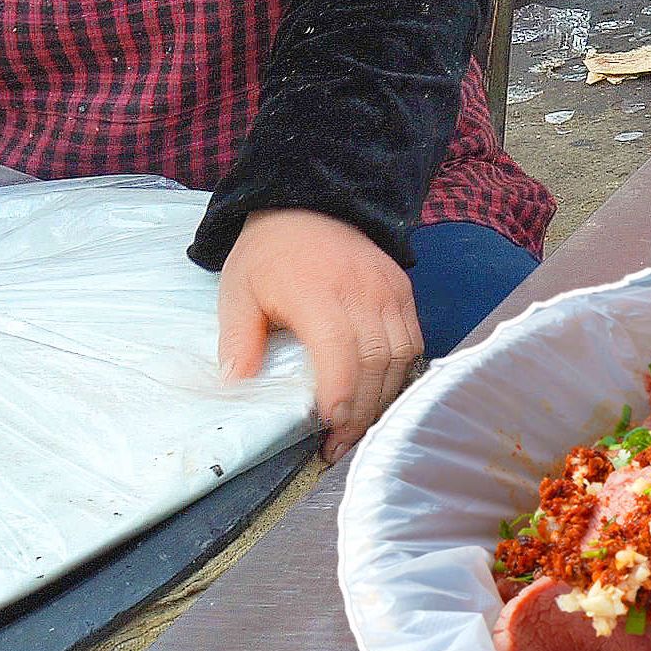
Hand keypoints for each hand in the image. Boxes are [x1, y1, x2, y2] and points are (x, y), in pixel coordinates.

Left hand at [218, 208, 423, 457]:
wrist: (311, 203)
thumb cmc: (268, 255)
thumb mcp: (238, 294)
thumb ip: (239, 342)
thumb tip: (237, 388)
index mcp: (319, 294)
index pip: (342, 352)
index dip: (341, 395)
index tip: (330, 429)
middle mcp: (363, 293)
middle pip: (376, 363)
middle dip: (361, 413)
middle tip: (340, 447)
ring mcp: (389, 291)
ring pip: (401, 357)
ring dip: (383, 398)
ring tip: (358, 428)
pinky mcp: (403, 292)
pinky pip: (413, 341)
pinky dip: (399, 373)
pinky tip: (378, 394)